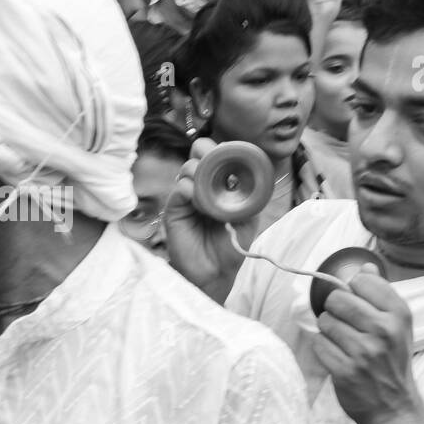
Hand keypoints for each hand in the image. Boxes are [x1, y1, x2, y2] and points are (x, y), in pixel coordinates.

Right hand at [162, 136, 242, 299]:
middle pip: (199, 152)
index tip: (235, 156)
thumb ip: (249, 196)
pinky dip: (189, 188)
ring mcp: (186, 196)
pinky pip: (179, 189)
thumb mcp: (247, 218)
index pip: (217, 154)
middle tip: (218, 164)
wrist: (215, 273)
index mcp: (219, 184)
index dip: (225, 150)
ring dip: (200, 172)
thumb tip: (249, 174)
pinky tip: (198, 200)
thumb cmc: (230, 246)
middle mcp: (201, 185)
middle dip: (208, 151)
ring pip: (188, 167)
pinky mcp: (174, 209)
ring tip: (211, 191)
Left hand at [312, 270, 417, 423]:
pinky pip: (319, 344)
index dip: (352, 289)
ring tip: (342, 341)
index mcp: (399, 314)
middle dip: (334, 308)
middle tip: (344, 322)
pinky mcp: (345, 370)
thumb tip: (366, 265)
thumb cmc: (392, 361)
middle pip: (337, 298)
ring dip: (328, 329)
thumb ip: (381, 294)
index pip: (362, 280)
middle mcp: (384, 330)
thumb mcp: (398, 325)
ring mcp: (364, 352)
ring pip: (325, 321)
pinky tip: (337, 355)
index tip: (356, 301)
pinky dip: (323, 348)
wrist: (393, 406)